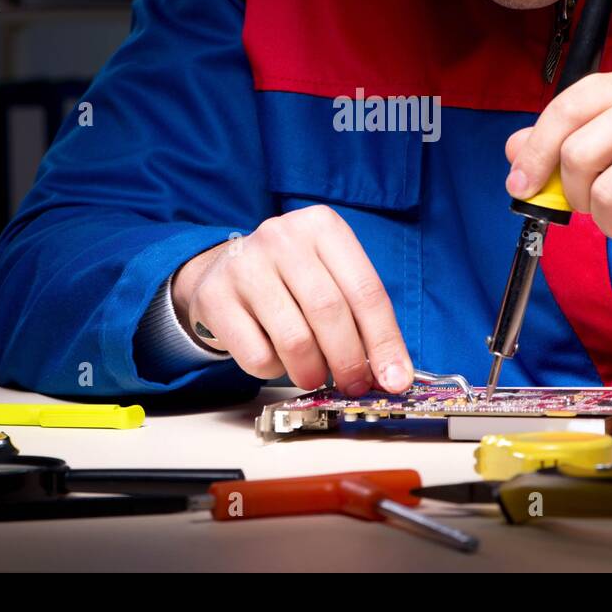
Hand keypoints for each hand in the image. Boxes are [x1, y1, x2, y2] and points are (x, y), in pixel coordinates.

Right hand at [170, 205, 413, 394]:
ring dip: (312, 371)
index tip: (395, 379)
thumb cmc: (292, 279)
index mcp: (322, 226)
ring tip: (315, 375)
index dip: (385, 341)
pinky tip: (276, 358)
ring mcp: (244, 265)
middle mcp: (282, 237)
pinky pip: (257, 355)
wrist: (224, 269)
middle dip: (349, 361)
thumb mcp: (331, 278)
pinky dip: (274, 371)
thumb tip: (393, 374)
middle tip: (354, 386)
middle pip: (330, 312)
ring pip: (294, 339)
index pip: (366, 291)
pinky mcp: (215, 297)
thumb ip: (362, 319)